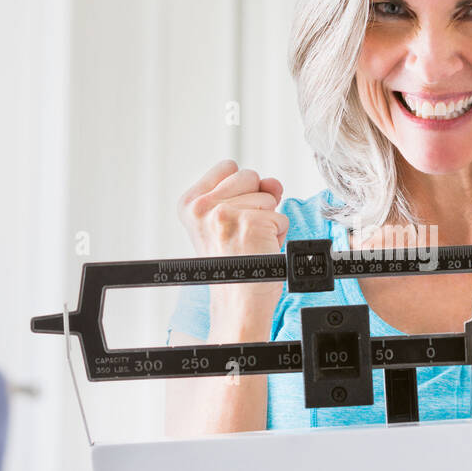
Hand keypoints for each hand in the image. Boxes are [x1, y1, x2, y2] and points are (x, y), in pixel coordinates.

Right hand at [178, 160, 288, 322]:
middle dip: (256, 202)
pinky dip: (279, 235)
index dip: (241, 189)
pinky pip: (281, 217)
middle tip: (242, 233)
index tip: (233, 215)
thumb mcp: (228, 222)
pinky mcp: (252, 224)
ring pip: (268, 197)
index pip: (228, 167)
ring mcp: (226, 214)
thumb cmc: (234, 266)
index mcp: (190, 204)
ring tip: (251, 244)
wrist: (237, 303)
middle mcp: (203, 207)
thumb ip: (249, 193)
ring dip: (268, 221)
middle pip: (250, 175)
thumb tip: (273, 183)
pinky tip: (261, 251)